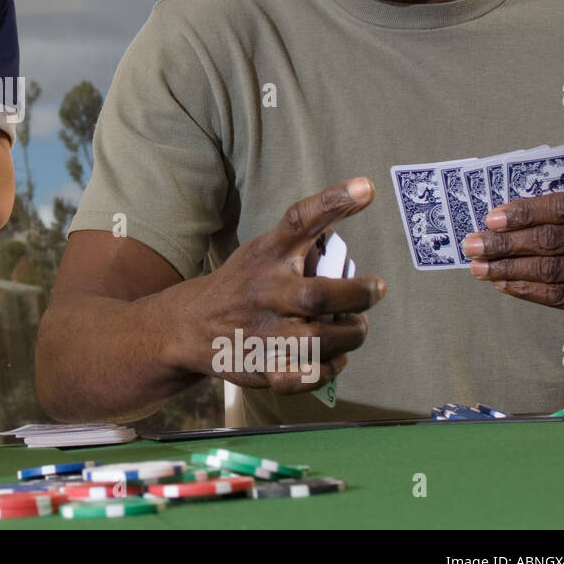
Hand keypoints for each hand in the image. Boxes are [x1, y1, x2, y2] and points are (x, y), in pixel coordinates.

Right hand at [181, 177, 384, 392]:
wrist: (188, 325)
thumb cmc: (242, 285)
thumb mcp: (263, 252)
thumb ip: (304, 239)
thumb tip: (357, 207)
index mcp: (266, 255)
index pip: (298, 221)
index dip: (332, 202)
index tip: (366, 187)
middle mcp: (264, 290)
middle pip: (318, 295)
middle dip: (357, 295)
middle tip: (375, 289)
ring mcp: (261, 330)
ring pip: (320, 339)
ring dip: (351, 335)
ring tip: (356, 327)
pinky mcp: (260, 365)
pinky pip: (305, 375)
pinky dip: (328, 369)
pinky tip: (333, 358)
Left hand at [462, 191, 563, 336]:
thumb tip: (504, 222)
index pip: (563, 207)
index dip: (524, 212)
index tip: (491, 219)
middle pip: (550, 239)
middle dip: (504, 243)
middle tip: (473, 245)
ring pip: (549, 269)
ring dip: (507, 268)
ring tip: (479, 267)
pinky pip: (557, 296)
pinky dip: (524, 289)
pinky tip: (503, 284)